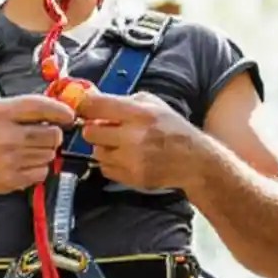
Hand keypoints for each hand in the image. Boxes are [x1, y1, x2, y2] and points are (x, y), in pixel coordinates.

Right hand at [0, 94, 76, 195]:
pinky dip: (39, 168)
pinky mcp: (13, 179)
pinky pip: (43, 172)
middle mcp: (6, 136)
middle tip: (44, 135)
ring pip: (50, 154)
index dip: (60, 111)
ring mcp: (10, 160)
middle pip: (53, 135)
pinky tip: (23, 163)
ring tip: (27, 149)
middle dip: (53, 134)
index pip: (41, 107)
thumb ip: (24, 109)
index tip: (69, 116)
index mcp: (1, 113)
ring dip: (45, 151)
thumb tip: (60, 109)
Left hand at [77, 91, 195, 190]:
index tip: (83, 108)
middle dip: (94, 130)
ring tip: (119, 145)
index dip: (84, 106)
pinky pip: (105, 169)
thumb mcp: (153, 103)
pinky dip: (111, 163)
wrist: (193, 160)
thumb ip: (123, 101)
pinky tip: (125, 158)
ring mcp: (132, 160)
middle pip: (90, 133)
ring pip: (96, 152)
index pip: (96, 106)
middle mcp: (134, 137)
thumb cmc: (172, 127)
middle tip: (103, 129)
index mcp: (140, 113)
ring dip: (103, 148)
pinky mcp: (132, 178)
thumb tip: (94, 99)